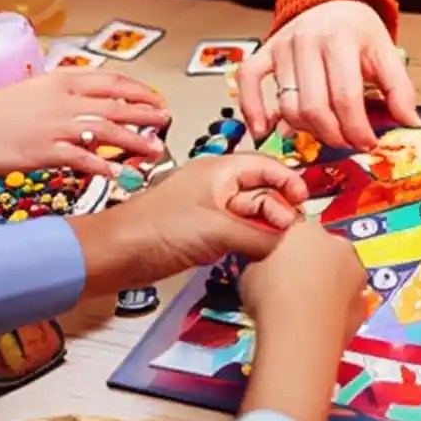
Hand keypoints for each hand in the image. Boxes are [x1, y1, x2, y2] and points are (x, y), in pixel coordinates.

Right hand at [0, 70, 169, 176]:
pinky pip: (84, 159)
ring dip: (136, 142)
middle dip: (147, 114)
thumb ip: (64, 97)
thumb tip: (90, 106)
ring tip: (155, 151)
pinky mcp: (45, 151)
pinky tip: (118, 174)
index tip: (156, 99)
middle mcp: (64, 100)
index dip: (140, 90)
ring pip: (108, 131)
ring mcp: (56, 126)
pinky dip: (104, 167)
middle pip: (118, 105)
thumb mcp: (34, 92)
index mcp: (61, 81)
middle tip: (166, 123)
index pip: (112, 81)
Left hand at [69, 153, 307, 295]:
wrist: (117, 252)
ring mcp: (208, 211)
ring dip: (265, 229)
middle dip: (279, 209)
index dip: (288, 181)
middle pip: (261, 191)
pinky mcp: (201, 233)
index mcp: (219, 170)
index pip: (265, 165)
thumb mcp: (219, 230)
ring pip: (250, 215)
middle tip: (290, 231)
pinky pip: (236, 233)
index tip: (304, 201)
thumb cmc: (159, 229)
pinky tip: (257, 255)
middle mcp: (216, 186)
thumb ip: (259, 235)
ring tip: (276, 246)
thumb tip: (287, 241)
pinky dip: (250, 242)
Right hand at [237, 0, 418, 149]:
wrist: (331, 0)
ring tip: (327, 133)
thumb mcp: (386, 52)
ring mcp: (282, 48)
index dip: (357, 129)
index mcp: (340, 40)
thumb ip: (400, 89)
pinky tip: (264, 131)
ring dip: (307, 131)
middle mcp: (307, 42)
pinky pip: (248, 81)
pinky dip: (253, 110)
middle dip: (335, 135)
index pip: (345, 98)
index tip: (369, 143)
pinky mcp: (265, 53)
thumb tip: (411, 123)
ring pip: (287, 105)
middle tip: (350, 143)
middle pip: (314, 107)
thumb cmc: (358, 30)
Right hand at [240, 221, 366, 345]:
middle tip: (291, 287)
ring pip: (342, 275)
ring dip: (329, 285)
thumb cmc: (272, 298)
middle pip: (325, 250)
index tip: (275, 267)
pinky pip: (349, 301)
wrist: (300, 336)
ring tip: (305, 308)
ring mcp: (357, 275)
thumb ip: (262, 265)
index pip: (297, 233)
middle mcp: (339, 247)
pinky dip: (338, 308)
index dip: (285, 251)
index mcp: (308, 231)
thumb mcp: (250, 274)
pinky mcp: (364, 304)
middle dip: (312, 264)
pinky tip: (320, 322)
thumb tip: (264, 272)